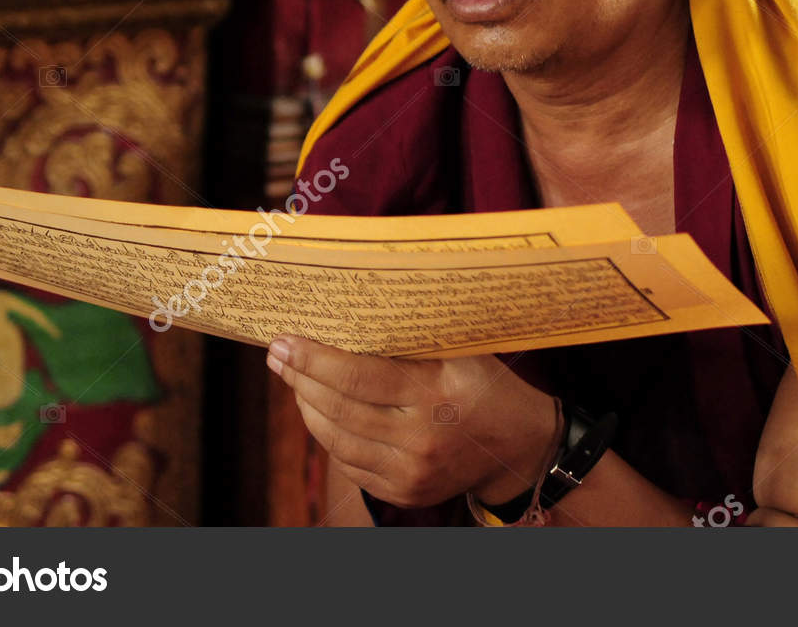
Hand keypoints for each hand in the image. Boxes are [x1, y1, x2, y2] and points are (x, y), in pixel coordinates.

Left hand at [266, 334, 559, 509]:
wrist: (520, 447)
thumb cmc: (486, 385)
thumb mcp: (461, 351)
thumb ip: (413, 336)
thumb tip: (353, 305)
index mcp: (435, 393)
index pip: (358, 376)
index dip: (314, 359)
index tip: (285, 341)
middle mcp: (421, 437)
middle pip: (340, 408)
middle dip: (300, 378)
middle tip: (277, 355)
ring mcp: (411, 471)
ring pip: (336, 440)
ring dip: (307, 407)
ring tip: (295, 380)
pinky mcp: (405, 493)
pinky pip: (350, 464)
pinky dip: (329, 436)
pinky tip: (321, 412)